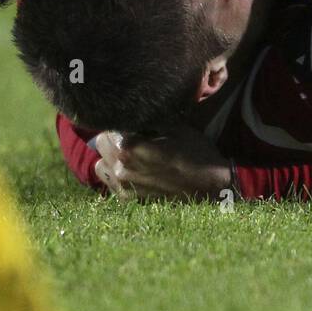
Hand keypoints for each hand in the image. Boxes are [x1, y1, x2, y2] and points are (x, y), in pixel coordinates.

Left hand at [94, 129, 233, 201]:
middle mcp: (121, 167)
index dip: (123, 121)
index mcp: (129, 146)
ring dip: (111, 158)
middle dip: (114, 138)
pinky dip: (117, 175)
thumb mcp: (175, 127)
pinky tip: (134, 171)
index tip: (135, 124)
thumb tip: (133, 112)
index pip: (109, 125)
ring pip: (101, 163)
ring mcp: (124, 185)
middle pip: (101, 143)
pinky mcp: (129, 198)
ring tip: (130, 156)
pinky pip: (110, 182)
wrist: (210, 186)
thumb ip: (148, 120)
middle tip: (132, 137)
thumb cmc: (195, 152)